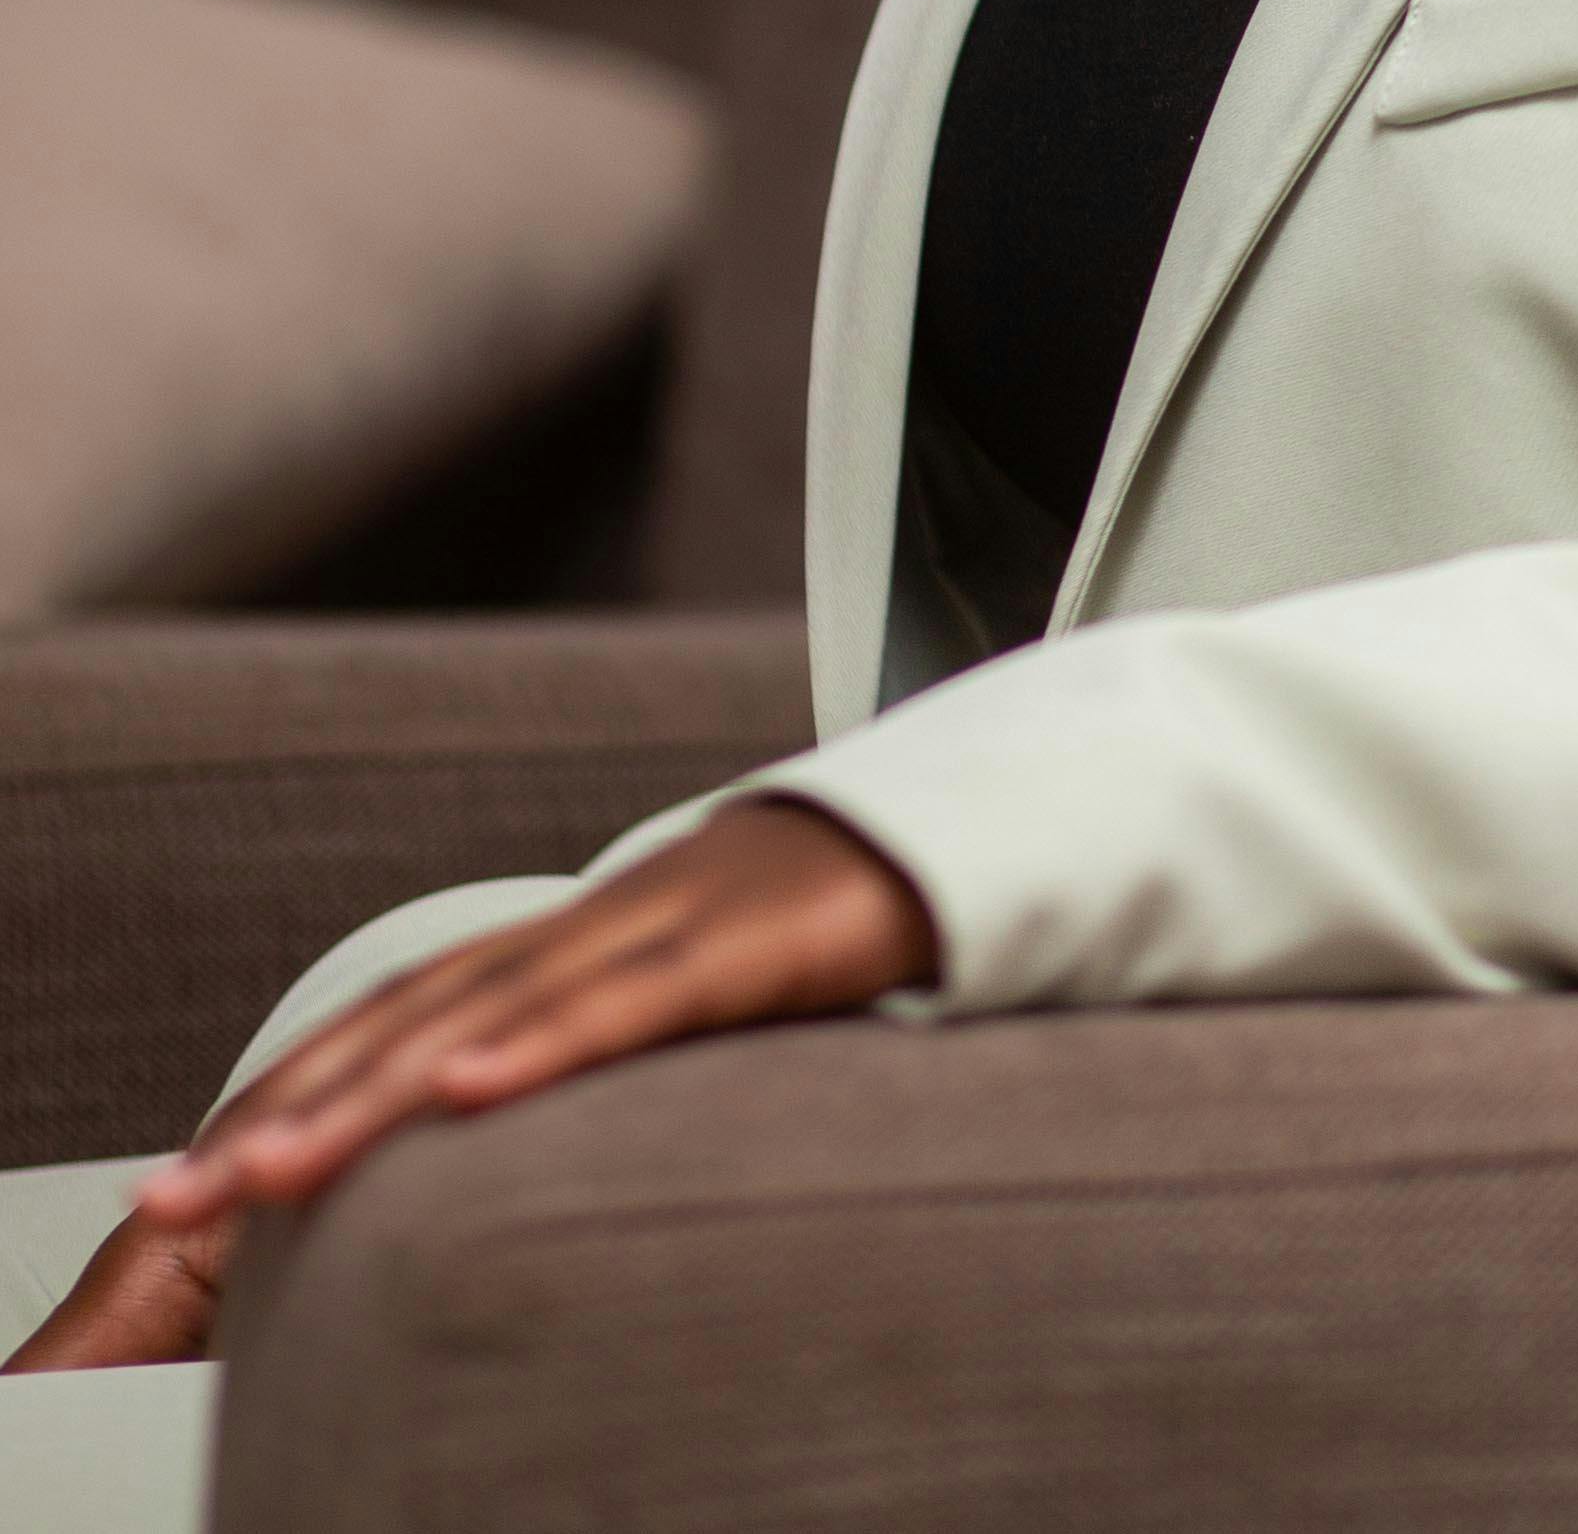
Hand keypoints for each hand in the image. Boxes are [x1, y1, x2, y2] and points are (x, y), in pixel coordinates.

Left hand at [32, 799, 936, 1361]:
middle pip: (415, 1017)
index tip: (196, 1168)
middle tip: (186, 1194)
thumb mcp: (677, 1001)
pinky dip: (539, 1046)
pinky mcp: (741, 945)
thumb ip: (589, 1050)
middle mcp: (588, 926)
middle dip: (291, 1110)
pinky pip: (627, 1004)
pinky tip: (467, 1090)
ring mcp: (660, 927)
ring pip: (495, 1012)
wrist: (942, 832)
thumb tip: (497, 1143)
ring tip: (279, 1166)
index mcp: (567, 942)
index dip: (295, 1083)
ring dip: (375, 1093)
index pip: (401, 1011)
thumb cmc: (802, 932)